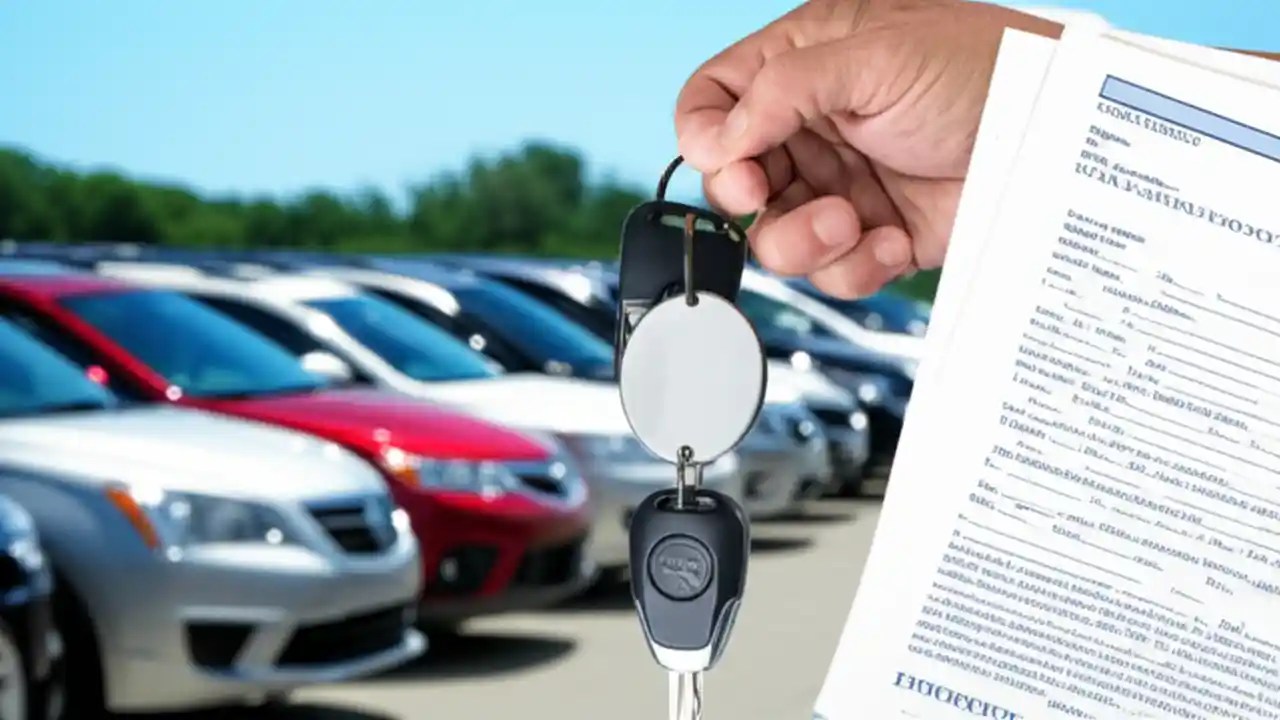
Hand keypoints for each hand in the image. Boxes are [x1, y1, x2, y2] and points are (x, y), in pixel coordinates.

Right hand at [674, 0, 1060, 296]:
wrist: (1057, 136)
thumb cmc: (988, 69)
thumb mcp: (878, 55)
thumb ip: (785, 89)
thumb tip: (720, 139)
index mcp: (803, 66)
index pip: (713, 100)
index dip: (705, 136)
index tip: (729, 163)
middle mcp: (814, 127)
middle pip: (734, 180)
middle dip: (753, 200)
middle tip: (768, 197)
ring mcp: (842, 185)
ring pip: (776, 237)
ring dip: (804, 241)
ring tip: (851, 222)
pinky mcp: (876, 236)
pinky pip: (832, 271)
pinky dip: (856, 266)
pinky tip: (893, 240)